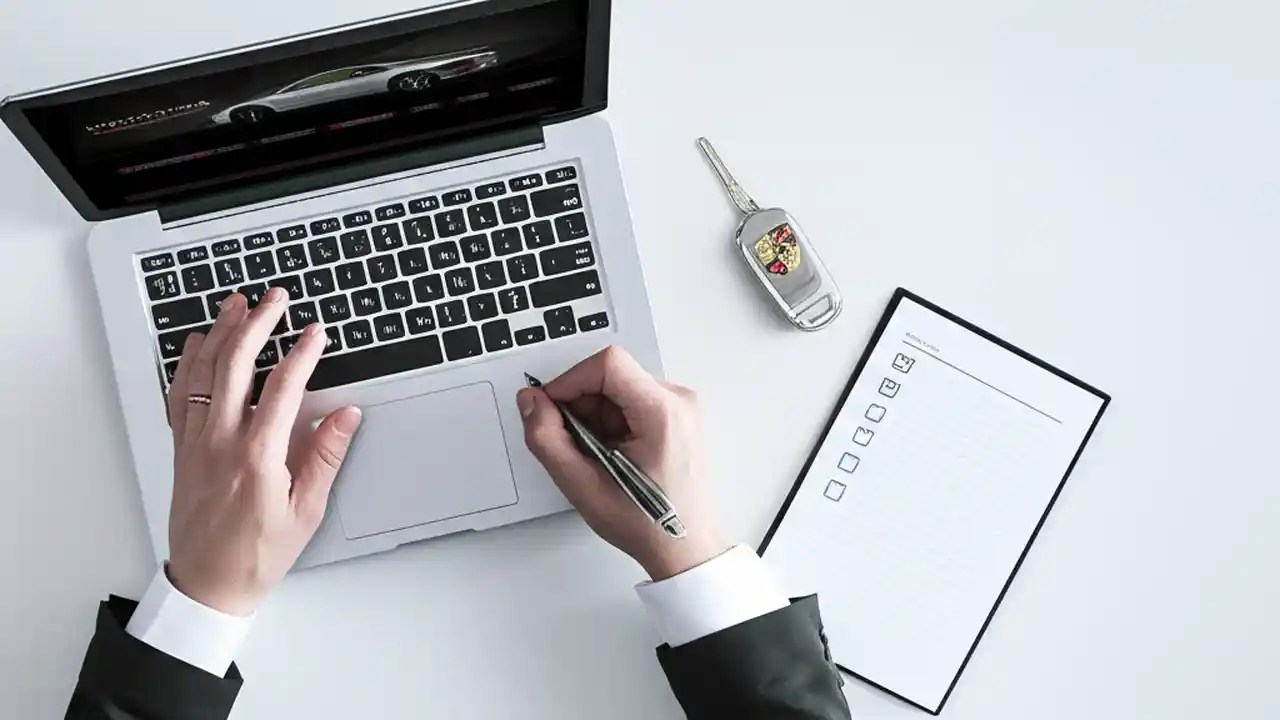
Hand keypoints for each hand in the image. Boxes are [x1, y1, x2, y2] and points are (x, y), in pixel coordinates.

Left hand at [164, 288, 361, 615]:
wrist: (207, 584)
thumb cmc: (257, 554)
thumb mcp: (306, 511)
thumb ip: (325, 457)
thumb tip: (346, 416)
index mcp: (258, 458)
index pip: (282, 389)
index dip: (302, 354)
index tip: (316, 332)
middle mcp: (221, 443)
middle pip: (236, 366)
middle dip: (258, 324)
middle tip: (275, 299)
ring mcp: (196, 443)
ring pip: (204, 373)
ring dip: (221, 333)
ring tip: (237, 304)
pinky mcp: (181, 449)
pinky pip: (180, 395)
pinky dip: (188, 363)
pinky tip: (197, 343)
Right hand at [518, 347, 727, 579]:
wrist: (686, 549)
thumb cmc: (647, 524)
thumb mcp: (583, 487)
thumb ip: (547, 438)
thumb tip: (531, 401)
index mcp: (663, 412)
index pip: (608, 363)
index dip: (570, 380)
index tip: (550, 406)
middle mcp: (678, 401)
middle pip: (612, 374)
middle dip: (581, 403)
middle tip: (574, 443)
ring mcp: (680, 407)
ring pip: (619, 387)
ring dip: (595, 414)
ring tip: (597, 455)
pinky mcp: (676, 416)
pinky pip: (631, 400)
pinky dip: (611, 421)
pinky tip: (611, 453)